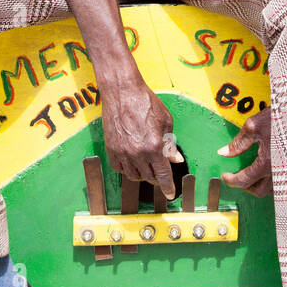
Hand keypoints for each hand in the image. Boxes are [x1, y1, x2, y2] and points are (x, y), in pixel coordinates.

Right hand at [100, 77, 183, 199]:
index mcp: (154, 146)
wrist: (122, 92)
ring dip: (142, 174)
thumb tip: (175, 160)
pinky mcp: (111, 148)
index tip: (170, 194)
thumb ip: (170, 143)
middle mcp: (138, 152)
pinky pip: (119, 168)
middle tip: (160, 173)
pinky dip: (127, 169)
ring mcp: (122, 152)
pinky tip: (132, 162)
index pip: (163, 175)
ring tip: (146, 166)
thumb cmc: (146, 102)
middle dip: (157, 178)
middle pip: (149, 177)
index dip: (168, 187)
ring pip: (133, 176)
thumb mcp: (166, 121)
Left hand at [218, 107, 272, 196]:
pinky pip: (284, 184)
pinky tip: (269, 172)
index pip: (244, 180)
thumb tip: (224, 152)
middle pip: (259, 190)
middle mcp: (280, 172)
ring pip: (273, 190)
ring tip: (252, 176)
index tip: (226, 176)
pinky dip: (273, 182)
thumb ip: (239, 142)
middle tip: (237, 177)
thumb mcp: (254, 127)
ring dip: (260, 186)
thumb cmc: (280, 118)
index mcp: (267, 163)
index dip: (231, 180)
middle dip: (245, 186)